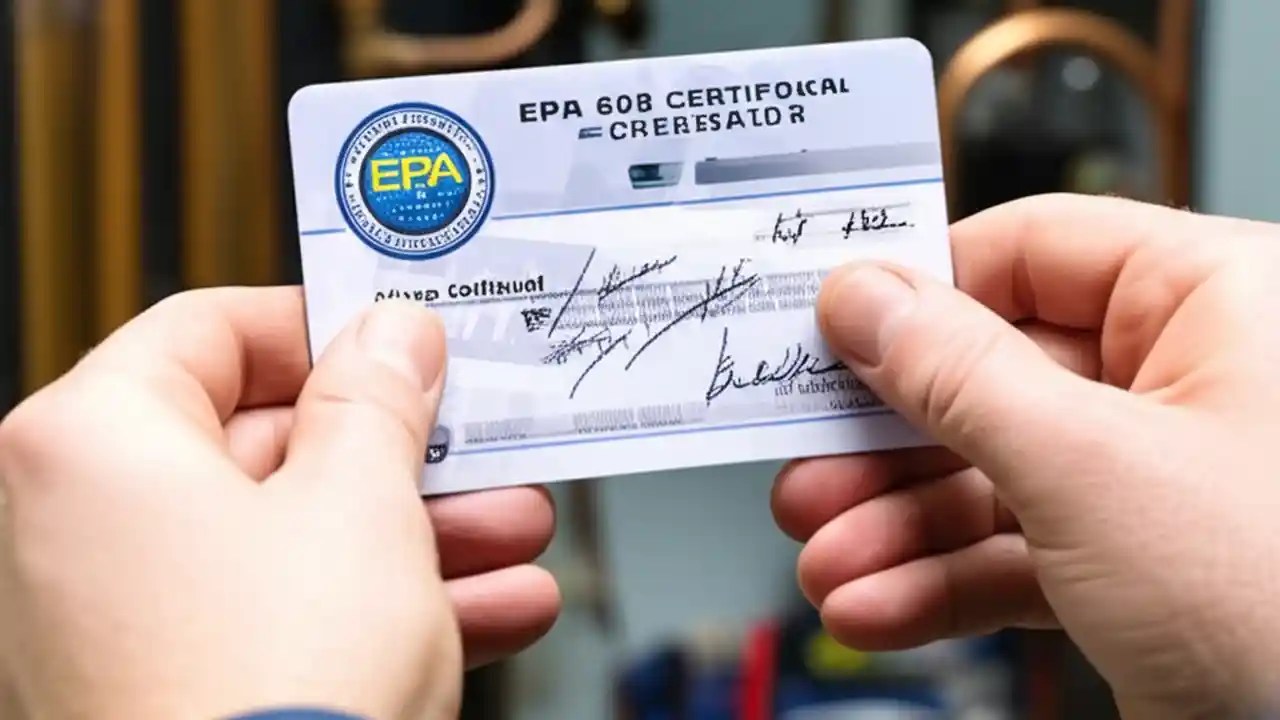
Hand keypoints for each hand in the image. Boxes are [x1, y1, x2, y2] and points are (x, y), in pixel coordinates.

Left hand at [0, 288, 558, 718]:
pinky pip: (288, 618)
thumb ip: (379, 399)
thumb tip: (391, 336)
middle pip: (272, 444)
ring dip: (423, 535)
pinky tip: (492, 610)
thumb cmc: (269, 689)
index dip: (328, 327)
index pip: (214, 328)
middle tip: (485, 447)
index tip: (407, 341)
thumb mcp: (360, 504)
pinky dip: (384, 610)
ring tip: (516, 534)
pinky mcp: (174, 690)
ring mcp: (126, 619)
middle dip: (409, 455)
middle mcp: (86, 527)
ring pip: (296, 540)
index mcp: (98, 443)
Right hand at [773, 194, 1279, 717]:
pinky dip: (944, 585)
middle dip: (890, 448)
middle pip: (993, 379)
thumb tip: (864, 299)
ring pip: (997, 478)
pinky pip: (1023, 555)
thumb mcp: (1093, 470)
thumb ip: (959, 375)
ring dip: (900, 529)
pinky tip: (878, 607)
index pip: (1031, 252)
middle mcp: (1191, 382)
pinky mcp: (1143, 569)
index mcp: (1217, 303)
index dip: (919, 294)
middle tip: (810, 470)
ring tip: (830, 565)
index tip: (829, 333)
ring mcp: (1163, 482)